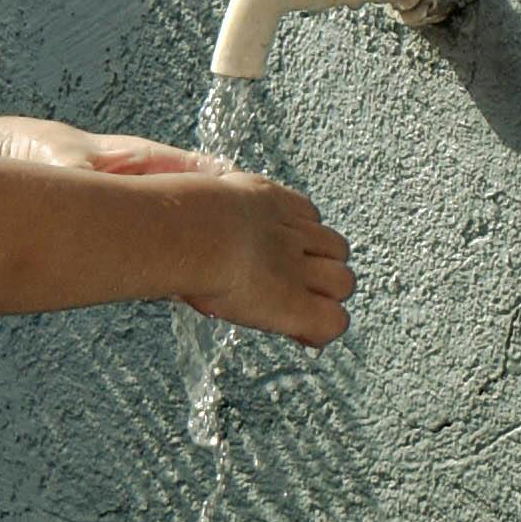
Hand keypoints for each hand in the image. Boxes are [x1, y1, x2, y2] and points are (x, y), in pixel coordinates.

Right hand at [162, 171, 353, 344]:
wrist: (195, 231)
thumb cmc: (177, 213)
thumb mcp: (191, 187)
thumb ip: (198, 189)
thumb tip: (190, 188)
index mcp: (268, 199)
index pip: (307, 216)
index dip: (302, 238)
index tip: (281, 256)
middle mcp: (293, 231)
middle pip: (336, 247)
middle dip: (323, 265)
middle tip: (295, 285)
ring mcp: (301, 268)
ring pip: (343, 282)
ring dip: (326, 295)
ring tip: (298, 308)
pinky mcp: (297, 304)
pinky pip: (334, 322)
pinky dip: (322, 330)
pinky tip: (302, 333)